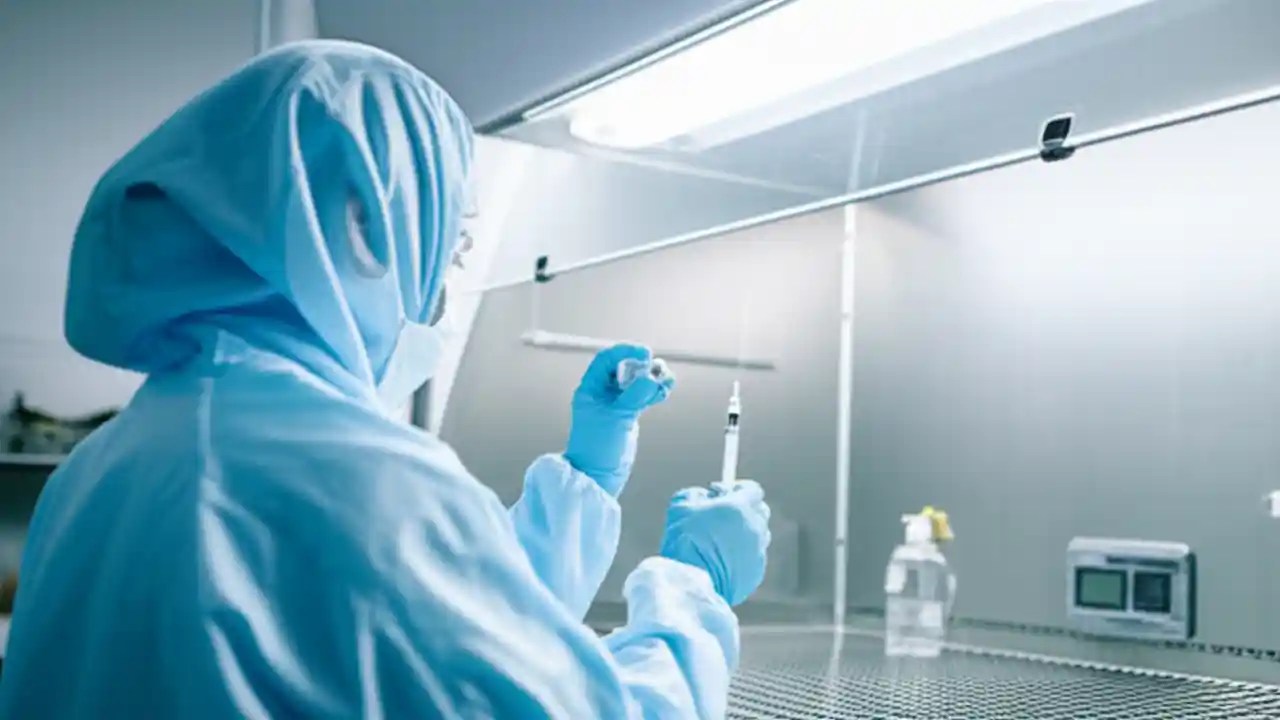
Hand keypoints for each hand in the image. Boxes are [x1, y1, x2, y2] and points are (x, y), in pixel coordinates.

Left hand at [565, 344, 674, 495]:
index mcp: (591, 388)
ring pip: (636, 382)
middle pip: (624, 368)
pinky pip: (643, 396)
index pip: (607, 359)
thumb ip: (634, 396)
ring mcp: (616, 404)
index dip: (626, 351)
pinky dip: (654, 392)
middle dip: (642, 365)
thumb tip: (651, 378)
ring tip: (667, 379)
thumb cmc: (597, 447)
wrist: (597, 476)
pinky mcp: (627, 415)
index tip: (645, 353)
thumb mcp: (617, 418)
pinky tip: (665, 390)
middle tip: (658, 367)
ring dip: (652, 378)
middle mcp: (602, 393)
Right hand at [659, 480, 770, 605]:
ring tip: (721, 540)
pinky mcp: (756, 573)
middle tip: (722, 515)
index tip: (722, 493)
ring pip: (758, 535)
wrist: (690, 582)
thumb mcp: (681, 507)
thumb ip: (695, 494)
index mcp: (739, 508)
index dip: (737, 488)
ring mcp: (758, 552)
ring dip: (744, 533)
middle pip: (760, 510)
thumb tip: (703, 495)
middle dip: (744, 509)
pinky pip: (753, 557)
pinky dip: (742, 555)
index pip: (753, 489)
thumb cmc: (684, 542)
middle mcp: (754, 528)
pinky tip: (722, 560)